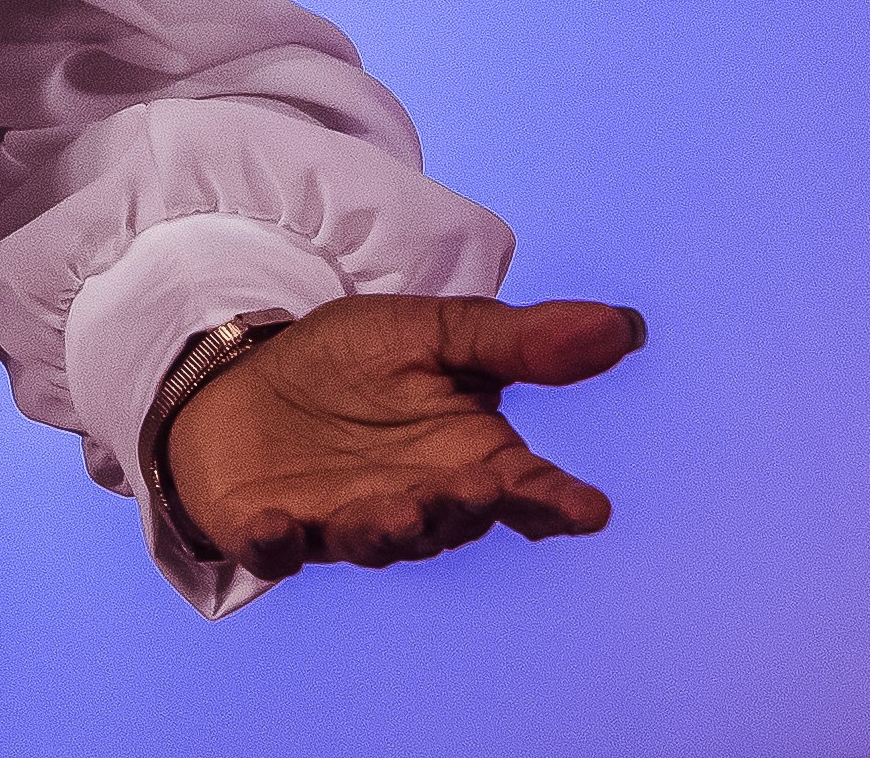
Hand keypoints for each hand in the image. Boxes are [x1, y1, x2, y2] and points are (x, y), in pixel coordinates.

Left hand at [165, 293, 644, 576]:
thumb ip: (518, 341)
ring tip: (398, 510)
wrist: (246, 371)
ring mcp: (343, 524)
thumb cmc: (352, 363)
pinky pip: (275, 545)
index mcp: (464, 461)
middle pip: (449, 518)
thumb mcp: (433, 333)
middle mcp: (415, 505)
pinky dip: (275, 540)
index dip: (555, 501)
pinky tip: (275, 525)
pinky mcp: (272, 530)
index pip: (524, 490)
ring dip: (386, 530)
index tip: (588, 508)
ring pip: (374, 539)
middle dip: (464, 506)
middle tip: (481, 487)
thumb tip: (623, 325)